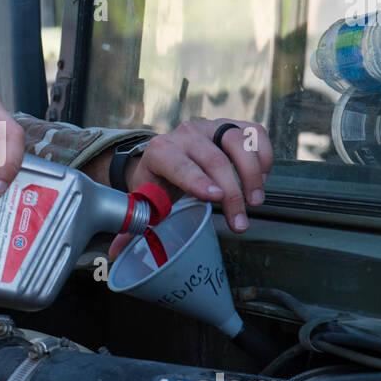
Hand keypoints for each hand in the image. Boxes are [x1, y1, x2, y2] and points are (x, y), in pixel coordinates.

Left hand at [120, 118, 272, 240]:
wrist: (169, 155)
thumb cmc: (159, 183)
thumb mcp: (147, 201)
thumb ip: (135, 225)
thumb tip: (116, 255)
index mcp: (160, 151)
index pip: (179, 164)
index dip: (197, 180)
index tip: (215, 199)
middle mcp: (185, 134)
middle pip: (214, 160)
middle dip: (231, 194)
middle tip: (240, 222)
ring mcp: (211, 126)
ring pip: (238, 142)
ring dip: (251, 174)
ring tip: (254, 201)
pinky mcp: (233, 125)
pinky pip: (256, 133)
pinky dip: (264, 155)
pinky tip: (262, 178)